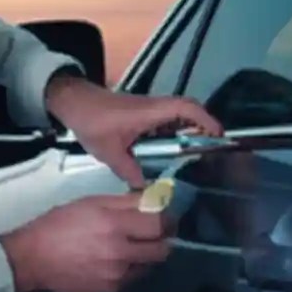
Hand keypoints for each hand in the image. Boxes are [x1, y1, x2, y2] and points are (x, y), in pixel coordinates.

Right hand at [0, 193, 171, 291]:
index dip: (166, 219)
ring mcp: (117, 275)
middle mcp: (121, 252)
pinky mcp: (111, 290)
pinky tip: (113, 260)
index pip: (159, 224)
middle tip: (152, 232)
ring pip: (149, 265)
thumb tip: (152, 199)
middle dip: (162, 239)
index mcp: (114, 225)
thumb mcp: (91, 203)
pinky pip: (133, 277)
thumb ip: (125, 202)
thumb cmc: (59, 224)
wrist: (33, 259)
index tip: (164, 216)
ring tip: (129, 245)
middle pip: (162, 249)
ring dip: (146, 254)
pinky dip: (130, 267)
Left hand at [44, 74, 223, 188]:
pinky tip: (168, 153)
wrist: (72, 102)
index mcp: (150, 112)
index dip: (205, 119)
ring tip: (194, 156)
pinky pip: (164, 122)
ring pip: (176, 117)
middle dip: (202, 128)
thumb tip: (146, 189)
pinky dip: (172, 134)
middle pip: (187, 111)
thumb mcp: (109, 152)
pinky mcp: (141, 114)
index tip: (218, 136)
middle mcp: (154, 107)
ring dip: (187, 132)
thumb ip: (129, 171)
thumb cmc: (91, 121)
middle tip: (210, 151)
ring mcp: (148, 110)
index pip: (186, 108)